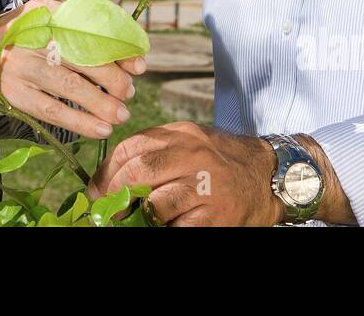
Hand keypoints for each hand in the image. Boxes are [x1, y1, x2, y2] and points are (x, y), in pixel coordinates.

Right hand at [0, 0, 145, 138]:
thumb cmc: (14, 44)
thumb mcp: (40, 23)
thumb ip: (76, 27)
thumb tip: (127, 49)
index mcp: (43, 12)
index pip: (90, 27)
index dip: (118, 47)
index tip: (139, 64)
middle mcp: (31, 34)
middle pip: (84, 56)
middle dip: (113, 78)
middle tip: (128, 92)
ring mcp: (20, 66)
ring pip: (72, 86)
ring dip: (102, 103)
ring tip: (120, 113)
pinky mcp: (12, 94)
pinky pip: (53, 110)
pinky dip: (81, 121)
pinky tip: (101, 129)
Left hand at [88, 121, 280, 225]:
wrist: (267, 177)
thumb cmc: (219, 162)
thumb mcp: (189, 143)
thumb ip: (155, 152)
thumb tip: (108, 178)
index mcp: (182, 134)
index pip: (130, 148)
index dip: (106, 172)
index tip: (96, 189)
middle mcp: (195, 155)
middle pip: (138, 172)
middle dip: (115, 194)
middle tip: (108, 210)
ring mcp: (207, 186)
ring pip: (155, 204)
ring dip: (140, 216)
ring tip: (140, 219)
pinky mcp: (217, 216)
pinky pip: (177, 227)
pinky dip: (166, 229)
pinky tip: (168, 225)